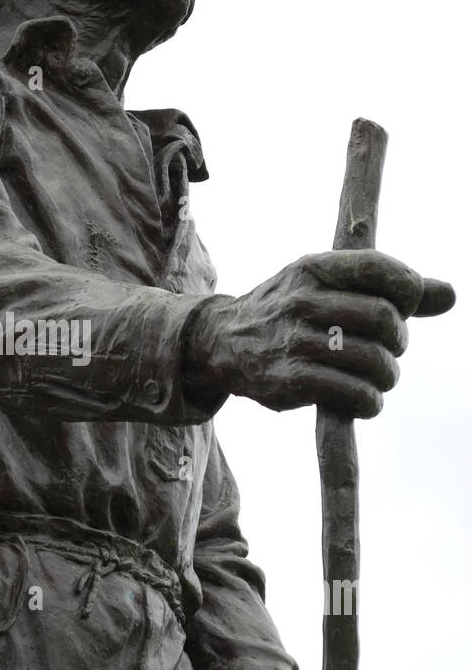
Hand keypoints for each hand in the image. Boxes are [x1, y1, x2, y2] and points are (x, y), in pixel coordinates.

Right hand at [183, 250, 454, 417]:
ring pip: (374, 360)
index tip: (402, 308)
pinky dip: (371, 401)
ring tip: (379, 377)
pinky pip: (354, 394)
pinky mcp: (289, 380)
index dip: (409, 293)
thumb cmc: (290, 311)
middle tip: (388, 349)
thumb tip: (450, 294)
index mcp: (314, 268)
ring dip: (388, 375)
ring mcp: (293, 341)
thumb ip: (389, 288)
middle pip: (385, 319)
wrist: (221, 342)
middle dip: (399, 340)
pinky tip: (365, 398)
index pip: (384, 270)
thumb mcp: (328, 285)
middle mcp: (302, 300)